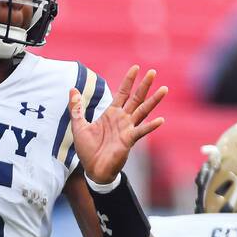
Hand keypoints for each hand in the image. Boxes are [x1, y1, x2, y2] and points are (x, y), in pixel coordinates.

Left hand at [69, 65, 166, 184]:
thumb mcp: (78, 126)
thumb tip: (72, 89)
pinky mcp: (129, 140)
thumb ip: (76, 108)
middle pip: (136, 98)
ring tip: (164, 89)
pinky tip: (160, 120)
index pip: (122, 93)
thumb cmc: (88, 149)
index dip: (128, 80)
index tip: (135, 67)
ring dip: (153, 100)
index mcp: (111, 113)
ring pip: (143, 111)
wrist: (93, 169)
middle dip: (144, 85)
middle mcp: (122, 119)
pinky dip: (151, 126)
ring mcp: (127, 129)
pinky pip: (141, 131)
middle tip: (152, 71)